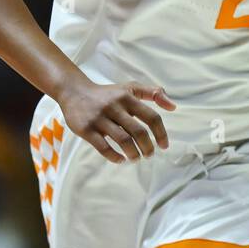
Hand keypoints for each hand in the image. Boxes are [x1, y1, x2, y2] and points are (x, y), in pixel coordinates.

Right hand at [57, 77, 175, 163]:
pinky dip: (114, 157)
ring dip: (133, 153)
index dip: (161, 133)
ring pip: (122, 140)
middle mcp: (114, 107)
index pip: (151, 117)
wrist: (74, 92)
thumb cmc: (108, 93)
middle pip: (138, 131)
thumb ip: (153, 93)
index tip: (164, 146)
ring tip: (136, 158)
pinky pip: (103, 147)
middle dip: (147, 147)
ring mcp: (99, 118)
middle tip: (149, 154)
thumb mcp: (130, 88)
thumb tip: (174, 106)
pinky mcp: (85, 129)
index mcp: (128, 97)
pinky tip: (121, 159)